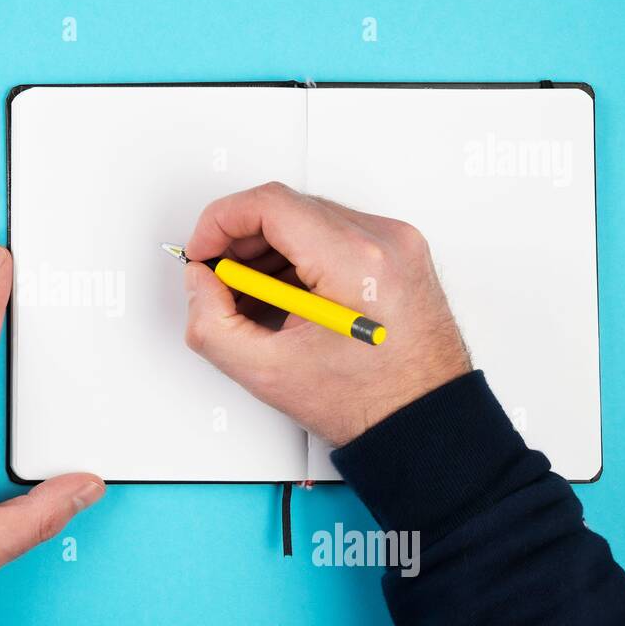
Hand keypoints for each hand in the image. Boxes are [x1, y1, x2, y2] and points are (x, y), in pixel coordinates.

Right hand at [183, 182, 470, 445]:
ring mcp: (396, 242)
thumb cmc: (368, 403)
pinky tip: (285, 298)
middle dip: (240, 241)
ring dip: (267, 251)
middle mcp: (383, 241)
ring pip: (307, 218)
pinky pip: (332, 234)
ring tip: (253, 300)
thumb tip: (200, 283)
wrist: (424, 421)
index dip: (219, 222)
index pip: (269, 204)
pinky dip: (298, 259)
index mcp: (356, 262)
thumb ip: (212, 323)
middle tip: (219, 281)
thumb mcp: (267, 372)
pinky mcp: (398, 252)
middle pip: (287, 207)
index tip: (202, 252)